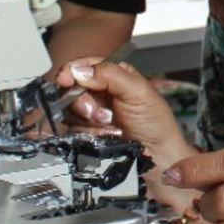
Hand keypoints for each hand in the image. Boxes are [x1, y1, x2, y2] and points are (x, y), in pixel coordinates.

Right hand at [54, 60, 194, 178]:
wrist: (158, 158)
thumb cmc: (154, 122)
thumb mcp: (138, 91)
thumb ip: (110, 75)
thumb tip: (79, 70)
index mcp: (113, 75)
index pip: (84, 66)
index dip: (71, 71)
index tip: (65, 80)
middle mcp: (99, 93)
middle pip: (72, 88)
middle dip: (82, 101)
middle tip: (97, 113)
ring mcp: (91, 115)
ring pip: (70, 111)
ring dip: (88, 120)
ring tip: (109, 126)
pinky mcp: (86, 135)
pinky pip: (73, 131)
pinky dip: (89, 134)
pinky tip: (106, 136)